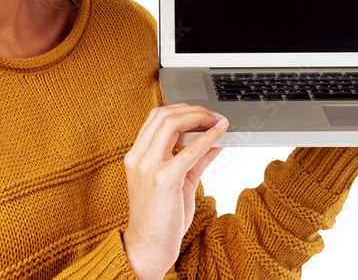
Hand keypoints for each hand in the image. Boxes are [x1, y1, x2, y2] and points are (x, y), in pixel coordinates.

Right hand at [122, 104, 227, 279]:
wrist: (148, 247)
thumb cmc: (160, 218)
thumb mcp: (178, 181)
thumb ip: (195, 159)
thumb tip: (215, 140)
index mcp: (136, 155)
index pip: (156, 117)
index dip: (182, 109)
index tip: (202, 113)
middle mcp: (138, 157)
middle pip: (164, 115)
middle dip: (193, 110)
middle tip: (214, 115)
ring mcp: (148, 167)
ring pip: (171, 123)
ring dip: (199, 117)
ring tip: (217, 121)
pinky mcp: (163, 179)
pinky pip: (189, 150)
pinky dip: (207, 137)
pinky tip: (220, 134)